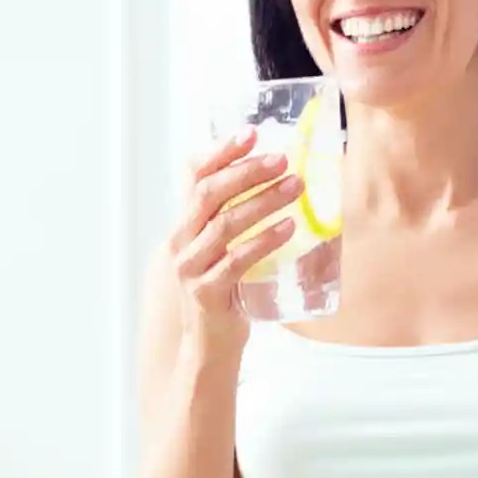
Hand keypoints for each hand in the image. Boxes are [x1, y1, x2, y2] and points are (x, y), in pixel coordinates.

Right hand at [164, 127, 303, 357]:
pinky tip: (288, 227)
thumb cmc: (223, 289)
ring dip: (263, 202)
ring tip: (296, 187)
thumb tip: (277, 178)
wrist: (208, 345)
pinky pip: (236, 260)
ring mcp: (190, 267)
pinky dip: (263, 240)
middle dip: (247, 172)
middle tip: (283, 159)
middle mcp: (181, 240)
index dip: (221, 151)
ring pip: (225, 224)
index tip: (251, 133)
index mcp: (184, 222)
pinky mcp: (206, 292)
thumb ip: (234, 216)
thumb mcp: (221, 248)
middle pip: (209, 193)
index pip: (195, 175)